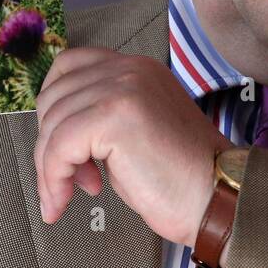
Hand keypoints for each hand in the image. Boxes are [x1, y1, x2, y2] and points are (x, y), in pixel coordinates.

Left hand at [33, 47, 231, 245]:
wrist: (218, 198)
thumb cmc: (180, 179)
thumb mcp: (134, 133)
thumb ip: (99, 119)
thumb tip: (54, 134)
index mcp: (137, 68)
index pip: (70, 65)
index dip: (52, 104)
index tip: (57, 145)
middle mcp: (129, 68)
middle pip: (55, 95)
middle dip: (49, 144)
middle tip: (67, 181)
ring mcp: (123, 87)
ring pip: (52, 124)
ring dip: (49, 169)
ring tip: (67, 195)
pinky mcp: (114, 115)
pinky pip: (59, 146)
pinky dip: (53, 178)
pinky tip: (64, 201)